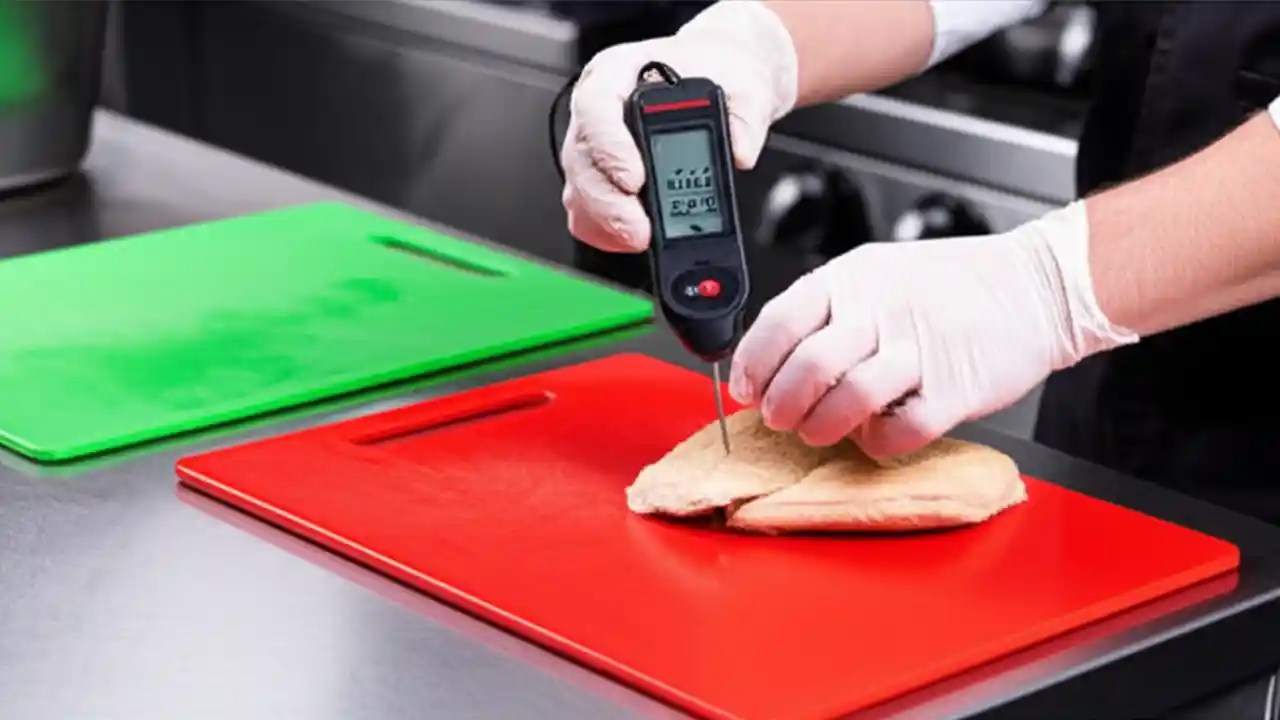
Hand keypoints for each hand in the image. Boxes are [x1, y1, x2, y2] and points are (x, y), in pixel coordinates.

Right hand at [560, 0, 796, 252]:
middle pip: (581, 160)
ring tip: (642, 238)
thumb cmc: (715, 70)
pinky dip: (606, 232)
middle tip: (641, 231)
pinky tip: (632, 238)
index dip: (609, 147)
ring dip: (606, 223)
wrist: (717, 78)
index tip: (635, 179)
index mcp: (619, 72)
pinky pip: (586, 213)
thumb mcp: (742, 81)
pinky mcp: (597, 178)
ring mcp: (592, 146)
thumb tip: (741, 152)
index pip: (596, 105)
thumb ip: (744, 115)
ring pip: (579, 192)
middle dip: (609, 204)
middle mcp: (596, 109)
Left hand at [728, 201, 1138, 456]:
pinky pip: (900, 430)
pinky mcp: (955, 390)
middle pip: (807, 366)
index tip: (746, 388)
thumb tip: (772, 357)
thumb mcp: (879, 273)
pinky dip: (877, 442)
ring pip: (847, 401)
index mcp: (854, 278)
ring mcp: (920, 350)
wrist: (1037, 285)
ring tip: (818, 431)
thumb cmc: (952, 285)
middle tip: (780, 417)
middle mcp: (881, 310)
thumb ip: (829, 309)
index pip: (781, 320)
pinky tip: (876, 434)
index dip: (753, 362)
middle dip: (781, 404)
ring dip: (820, 426)